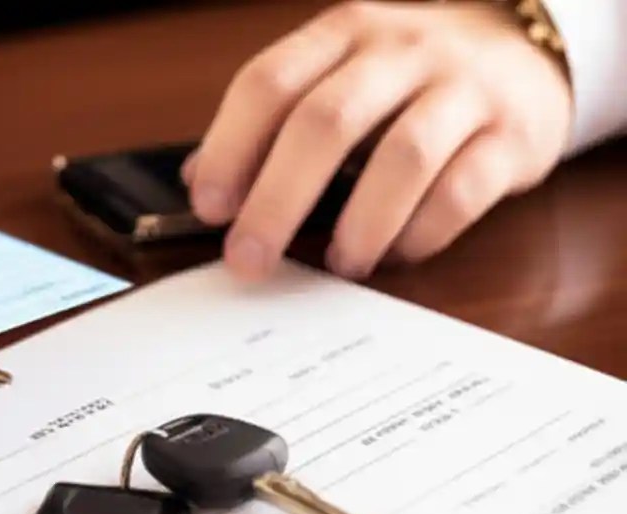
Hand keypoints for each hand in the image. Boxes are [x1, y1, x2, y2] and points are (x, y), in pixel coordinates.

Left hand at [182, 0, 572, 279]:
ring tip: (337, 264)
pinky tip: (393, 254)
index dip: (229, 149)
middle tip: (249, 259)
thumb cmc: (407, 82)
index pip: (268, 83)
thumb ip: (270, 125)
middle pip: (325, 122)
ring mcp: (463, 88)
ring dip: (359, 224)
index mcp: (342, 34)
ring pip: (402, 156)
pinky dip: (420, 233)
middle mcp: (401, 51)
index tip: (209, 208)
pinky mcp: (513, 135)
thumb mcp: (336, 79)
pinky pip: (463, 190)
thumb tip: (200, 183)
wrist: (527, 52)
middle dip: (276, 201)